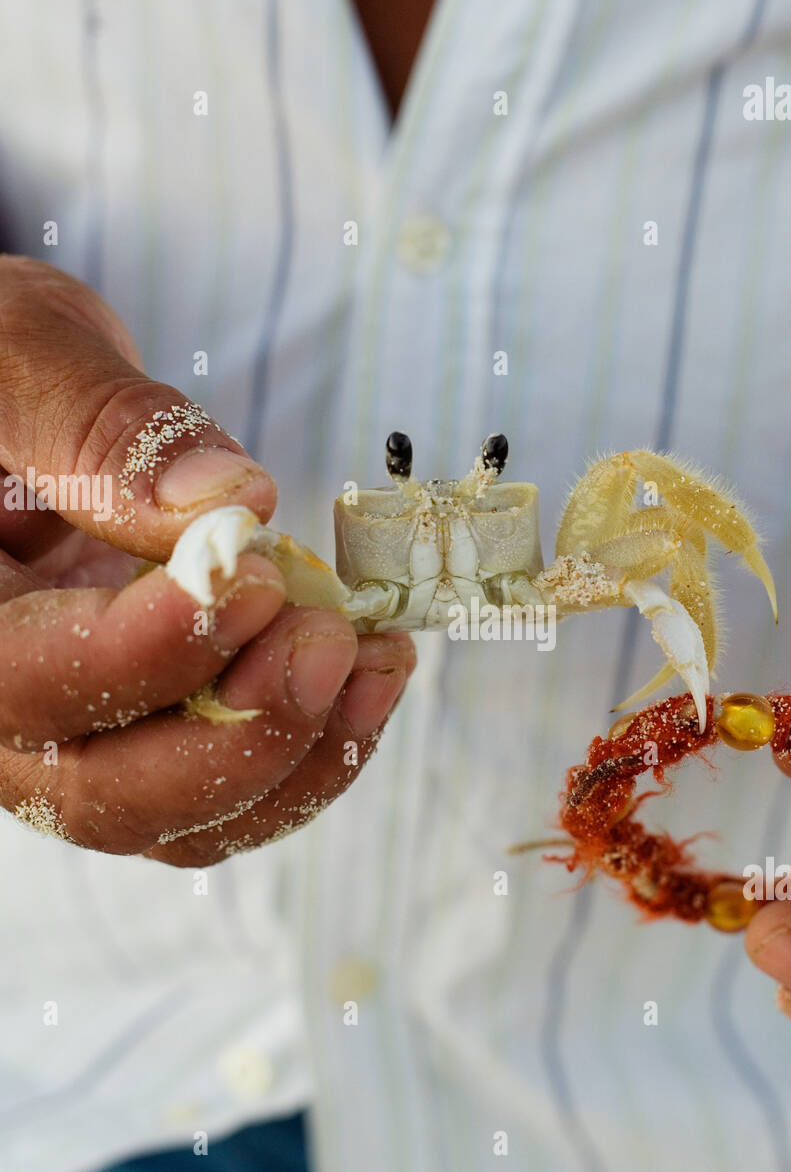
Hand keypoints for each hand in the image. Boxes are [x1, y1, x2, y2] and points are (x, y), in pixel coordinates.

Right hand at [0, 256, 412, 864]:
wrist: (14, 400)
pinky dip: (313, 750)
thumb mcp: (18, 352)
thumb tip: (229, 501)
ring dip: (297, 756)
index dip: (151, 651)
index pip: (25, 687)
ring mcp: (76, 733)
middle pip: (105, 795)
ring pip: (181, 818)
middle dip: (239, 732)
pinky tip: (373, 669)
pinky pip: (228, 792)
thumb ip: (100, 428)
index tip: (256, 577)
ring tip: (374, 656)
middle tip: (327, 642)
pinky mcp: (149, 729)